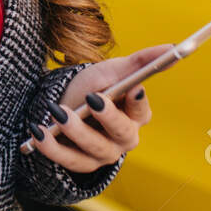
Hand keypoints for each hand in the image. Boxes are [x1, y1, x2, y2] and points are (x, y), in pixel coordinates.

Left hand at [26, 44, 162, 173]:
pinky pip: (68, 160)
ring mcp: (103, 154)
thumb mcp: (114, 70)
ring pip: (93, 148)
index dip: (138, 101)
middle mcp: (124, 138)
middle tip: (92, 98)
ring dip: (75, 131)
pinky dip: (52, 148)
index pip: (142, 111)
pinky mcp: (80, 163)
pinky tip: (38, 133)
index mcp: (136, 115)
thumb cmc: (96, 86)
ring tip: (58, 113)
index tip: (132, 87)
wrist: (66, 102)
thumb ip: (142, 61)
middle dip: (107, 116)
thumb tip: (171, 47)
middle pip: (121, 133)